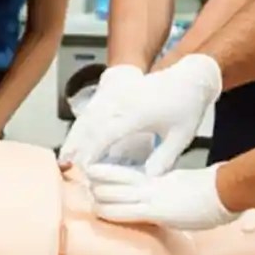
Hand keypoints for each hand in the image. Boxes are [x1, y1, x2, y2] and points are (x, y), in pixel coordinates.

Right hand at [59, 55, 221, 174]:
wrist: (190, 74)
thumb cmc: (187, 105)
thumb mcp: (181, 136)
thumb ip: (163, 160)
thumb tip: (145, 180)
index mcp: (138, 112)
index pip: (106, 135)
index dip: (92, 153)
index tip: (84, 170)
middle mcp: (123, 102)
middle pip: (91, 126)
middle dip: (78, 149)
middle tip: (69, 170)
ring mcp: (119, 95)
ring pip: (89, 117)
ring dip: (75, 137)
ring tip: (65, 157)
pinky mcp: (118, 93)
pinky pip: (94, 110)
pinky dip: (82, 125)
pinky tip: (76, 139)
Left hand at [87, 163, 238, 230]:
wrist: (223, 190)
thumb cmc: (212, 189)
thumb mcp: (185, 183)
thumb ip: (170, 185)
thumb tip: (167, 189)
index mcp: (159, 177)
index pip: (128, 173)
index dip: (109, 173)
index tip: (96, 173)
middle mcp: (152, 183)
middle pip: (116, 177)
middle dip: (98, 180)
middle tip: (85, 181)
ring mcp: (153, 196)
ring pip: (116, 192)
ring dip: (99, 194)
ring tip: (88, 195)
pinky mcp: (156, 210)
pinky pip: (126, 210)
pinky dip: (109, 210)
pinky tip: (98, 210)